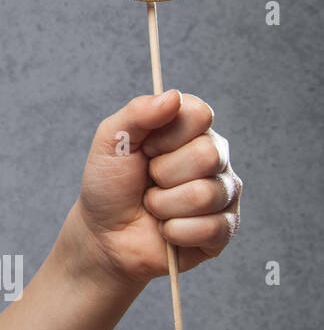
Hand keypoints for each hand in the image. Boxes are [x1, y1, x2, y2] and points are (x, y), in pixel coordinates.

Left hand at [67, 90, 241, 293]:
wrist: (104, 234)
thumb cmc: (109, 184)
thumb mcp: (111, 141)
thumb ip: (137, 113)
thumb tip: (172, 96)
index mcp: (191, 130)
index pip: (200, 114)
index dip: (165, 135)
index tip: (145, 148)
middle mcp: (215, 157)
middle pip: (206, 155)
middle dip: (162, 173)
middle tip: (148, 181)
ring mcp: (223, 193)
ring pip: (204, 194)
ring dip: (163, 205)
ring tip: (154, 206)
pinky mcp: (225, 229)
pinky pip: (209, 228)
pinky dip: (174, 231)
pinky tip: (166, 229)